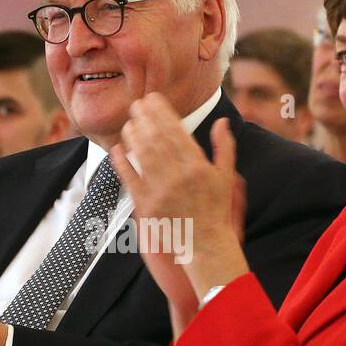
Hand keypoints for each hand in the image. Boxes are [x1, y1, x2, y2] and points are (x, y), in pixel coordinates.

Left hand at [111, 94, 247, 306]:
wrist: (205, 245)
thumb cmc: (217, 211)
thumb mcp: (227, 177)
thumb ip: (224, 147)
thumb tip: (222, 121)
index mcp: (197, 166)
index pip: (175, 130)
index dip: (161, 112)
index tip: (153, 100)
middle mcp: (178, 175)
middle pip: (156, 138)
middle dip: (145, 118)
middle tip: (136, 104)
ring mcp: (160, 190)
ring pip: (141, 154)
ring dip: (133, 135)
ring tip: (129, 122)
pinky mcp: (146, 205)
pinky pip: (130, 178)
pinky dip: (122, 162)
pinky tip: (118, 150)